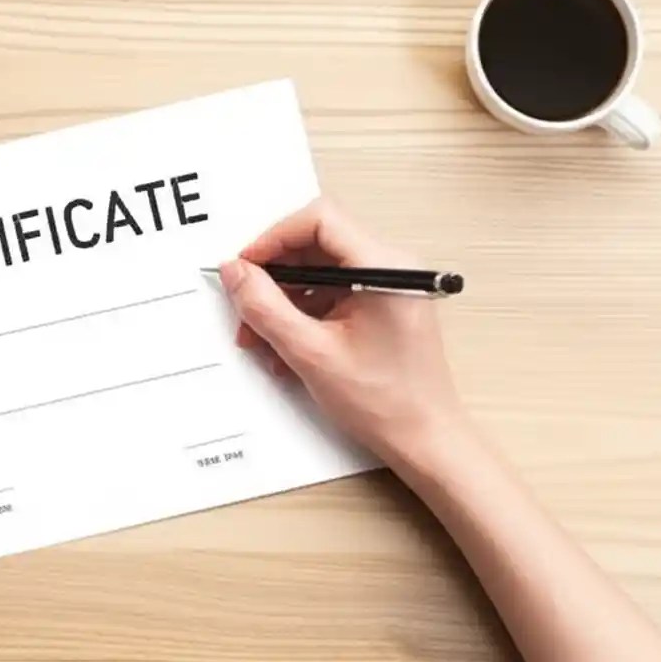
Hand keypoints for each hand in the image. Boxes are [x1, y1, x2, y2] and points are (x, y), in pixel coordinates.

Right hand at [218, 199, 461, 461]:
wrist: (425, 441)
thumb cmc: (386, 402)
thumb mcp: (311, 353)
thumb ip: (265, 307)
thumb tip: (235, 272)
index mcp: (384, 268)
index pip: (320, 220)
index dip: (274, 237)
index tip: (245, 266)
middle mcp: (390, 268)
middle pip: (316, 245)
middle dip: (274, 276)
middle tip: (244, 306)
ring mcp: (386, 288)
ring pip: (318, 273)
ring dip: (283, 302)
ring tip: (260, 338)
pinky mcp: (379, 307)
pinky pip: (330, 295)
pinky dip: (301, 316)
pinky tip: (284, 348)